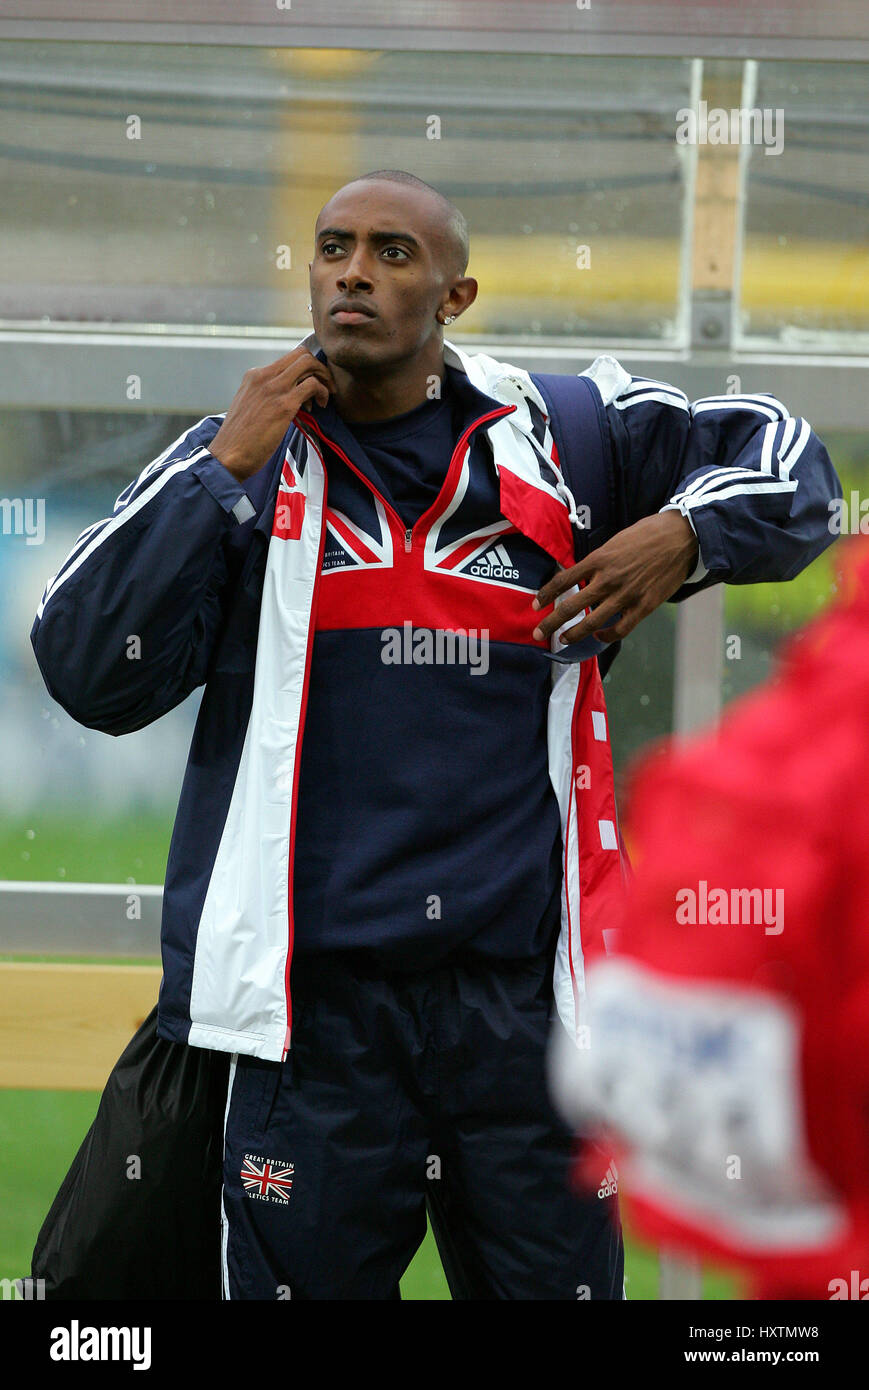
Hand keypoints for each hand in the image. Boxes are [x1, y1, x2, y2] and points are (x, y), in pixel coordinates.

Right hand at [209, 348, 335, 481]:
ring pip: (308, 363)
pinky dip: (322, 392)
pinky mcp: (283, 404)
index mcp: (254, 376)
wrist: (228, 456)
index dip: (306, 370)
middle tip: (326, 388)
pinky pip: (312, 385)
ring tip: (324, 399)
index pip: (288, 359)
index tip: (311, 387)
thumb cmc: (240, 439)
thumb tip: (292, 397)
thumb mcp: (250, 407)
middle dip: (320, 369)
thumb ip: (267, 397)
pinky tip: (319, 406)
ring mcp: (273, 388)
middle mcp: (263, 376)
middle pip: (301, 354)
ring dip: (324, 378)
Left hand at [531, 511, 699, 646]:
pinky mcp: (643, 606)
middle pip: (570, 605)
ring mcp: (625, 594)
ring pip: (591, 622)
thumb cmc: (647, 535)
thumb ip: (599, 561)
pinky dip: (606, 635)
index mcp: (599, 558)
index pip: (564, 579)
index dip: (545, 594)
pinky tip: (599, 635)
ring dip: (573, 634)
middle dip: (550, 623)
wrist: (680, 537)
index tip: (536, 605)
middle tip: (538, 633)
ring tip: (563, 640)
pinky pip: (619, 629)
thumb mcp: (616, 541)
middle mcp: (608, 578)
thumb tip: (584, 577)